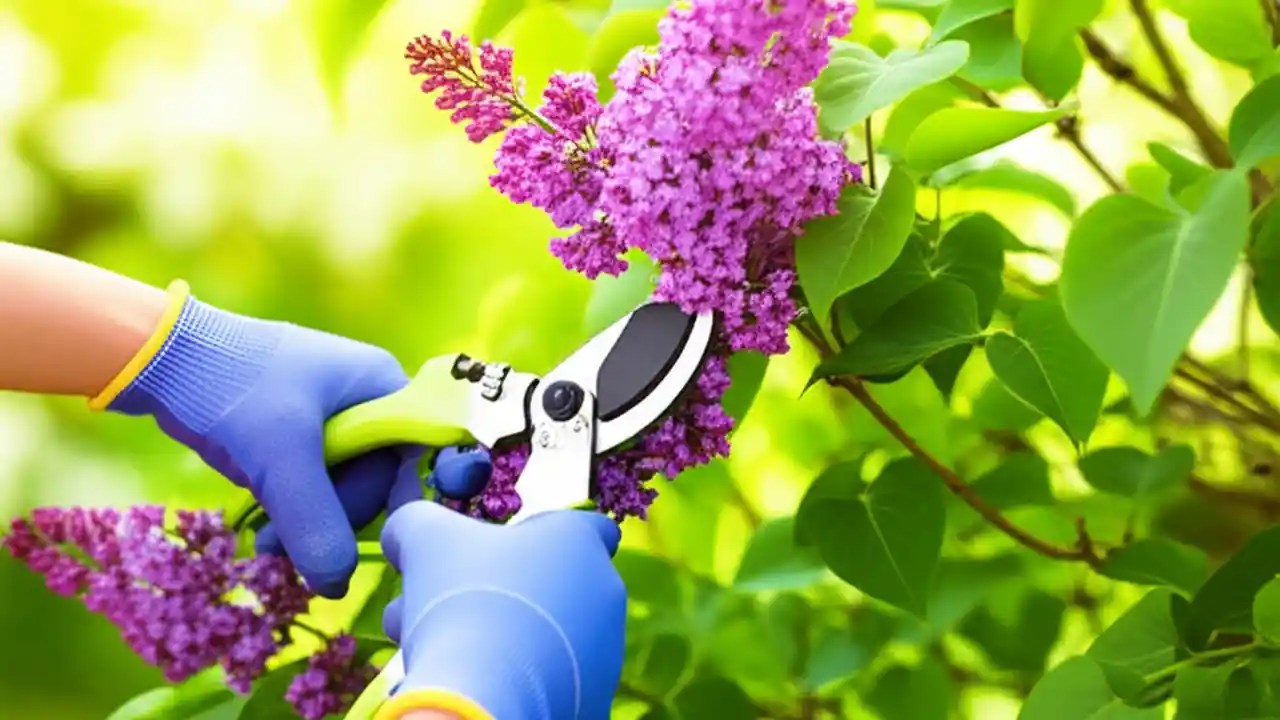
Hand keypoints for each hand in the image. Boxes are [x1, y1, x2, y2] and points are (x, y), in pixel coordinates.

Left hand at [105, 293, 490, 597]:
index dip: (392, 502)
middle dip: (333, 519)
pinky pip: (313, 479)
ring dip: (308, 521)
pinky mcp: (298, 428)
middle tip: (288, 547)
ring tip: (267, 543)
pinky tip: (266, 527)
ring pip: (341, 485)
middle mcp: (366, 396)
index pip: (411, 456)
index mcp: (382, 384)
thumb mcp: (278, 457)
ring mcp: (332, 412)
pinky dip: (292, 506)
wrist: (158, 356)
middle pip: (376, 478)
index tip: (357, 540)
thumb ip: (315, 521)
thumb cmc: (233, 387)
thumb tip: (337, 585)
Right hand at [378, 500, 625, 719]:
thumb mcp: (425, 539)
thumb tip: (405, 533)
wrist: (483, 697)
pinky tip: (474, 686)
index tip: (506, 550)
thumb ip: (417, 522)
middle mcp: (603, 592)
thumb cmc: (465, 599)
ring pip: (546, 634)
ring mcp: (603, 649)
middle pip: (548, 583)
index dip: (544, 533)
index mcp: (579, 543)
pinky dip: (516, 680)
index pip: (590, 527)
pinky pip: (550, 680)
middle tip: (439, 608)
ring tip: (439, 651)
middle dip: (493, 591)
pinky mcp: (593, 698)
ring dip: (498, 635)